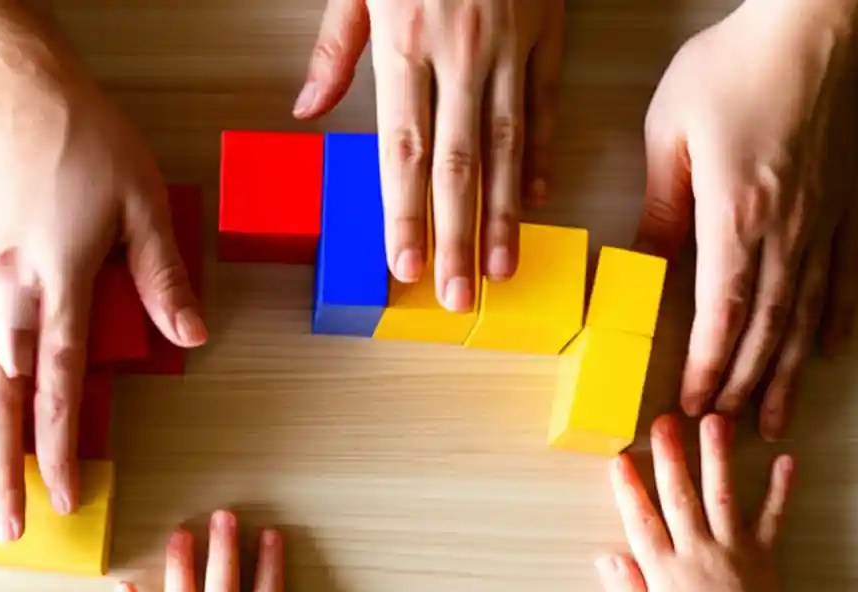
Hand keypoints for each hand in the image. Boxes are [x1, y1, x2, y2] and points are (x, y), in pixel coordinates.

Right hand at [0, 2, 205, 537]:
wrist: (5, 84)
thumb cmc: (76, 136)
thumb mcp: (141, 203)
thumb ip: (162, 277)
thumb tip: (192, 335)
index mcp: (54, 293)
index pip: (60, 395)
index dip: (64, 453)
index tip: (63, 498)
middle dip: (7, 471)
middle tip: (7, 525)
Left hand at [295, 0, 565, 311]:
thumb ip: (334, 48)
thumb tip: (307, 113)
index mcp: (405, 43)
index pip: (404, 150)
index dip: (404, 214)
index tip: (403, 267)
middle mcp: (461, 54)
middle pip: (457, 164)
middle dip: (454, 237)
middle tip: (456, 296)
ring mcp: (511, 44)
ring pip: (508, 144)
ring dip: (502, 213)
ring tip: (499, 268)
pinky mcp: (549, 29)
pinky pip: (548, 101)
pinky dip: (544, 152)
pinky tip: (535, 199)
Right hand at [598, 414, 828, 591]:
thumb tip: (605, 557)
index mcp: (665, 572)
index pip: (641, 520)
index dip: (628, 488)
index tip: (618, 458)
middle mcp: (698, 552)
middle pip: (679, 497)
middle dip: (670, 457)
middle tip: (664, 423)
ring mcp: (733, 550)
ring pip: (721, 496)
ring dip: (717, 457)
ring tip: (714, 423)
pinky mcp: (762, 556)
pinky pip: (771, 518)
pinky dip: (779, 490)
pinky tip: (783, 462)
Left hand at [634, 0, 857, 439]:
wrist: (813, 27)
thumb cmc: (734, 70)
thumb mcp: (670, 136)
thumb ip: (661, 209)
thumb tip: (642, 264)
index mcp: (735, 217)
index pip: (721, 313)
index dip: (708, 366)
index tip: (692, 403)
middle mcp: (785, 232)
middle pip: (765, 328)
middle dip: (741, 385)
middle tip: (723, 428)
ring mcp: (820, 222)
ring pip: (804, 316)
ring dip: (787, 372)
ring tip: (775, 417)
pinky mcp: (841, 206)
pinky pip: (842, 277)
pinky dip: (834, 319)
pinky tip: (828, 349)